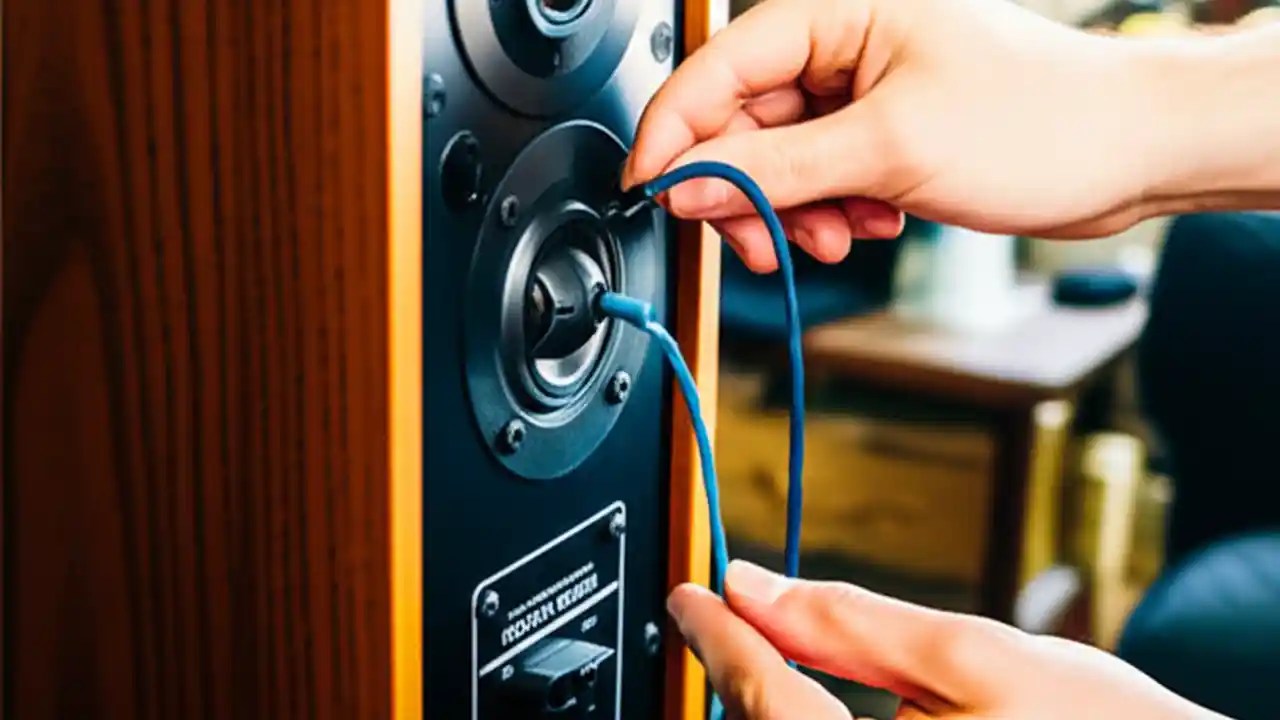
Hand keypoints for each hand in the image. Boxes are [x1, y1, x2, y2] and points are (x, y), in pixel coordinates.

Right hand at [623, 0, 1279, 271]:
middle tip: (762, 241)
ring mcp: (861, 91)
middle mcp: (842, 45)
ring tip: (839, 235)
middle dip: (746, 191)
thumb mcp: (889, 147)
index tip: (648, 191)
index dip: (674, 134)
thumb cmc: (1040, 121)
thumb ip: (775, 168)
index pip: (717, 68)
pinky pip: (817, 176)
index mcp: (837, 11)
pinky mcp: (879, 132)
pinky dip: (828, 211)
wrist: (1129, 152)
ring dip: (794, 210)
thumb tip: (688, 183)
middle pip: (740, 122)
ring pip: (776, 159)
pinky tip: (870, 223)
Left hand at [667, 561, 1225, 719]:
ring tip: (763, 660)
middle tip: (720, 622)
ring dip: (766, 711)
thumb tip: (755, 586)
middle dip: (739, 680)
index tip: (692, 597)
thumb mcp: (978, 657)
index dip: (721, 638)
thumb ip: (852, 625)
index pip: (766, 701)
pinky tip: (806, 708)